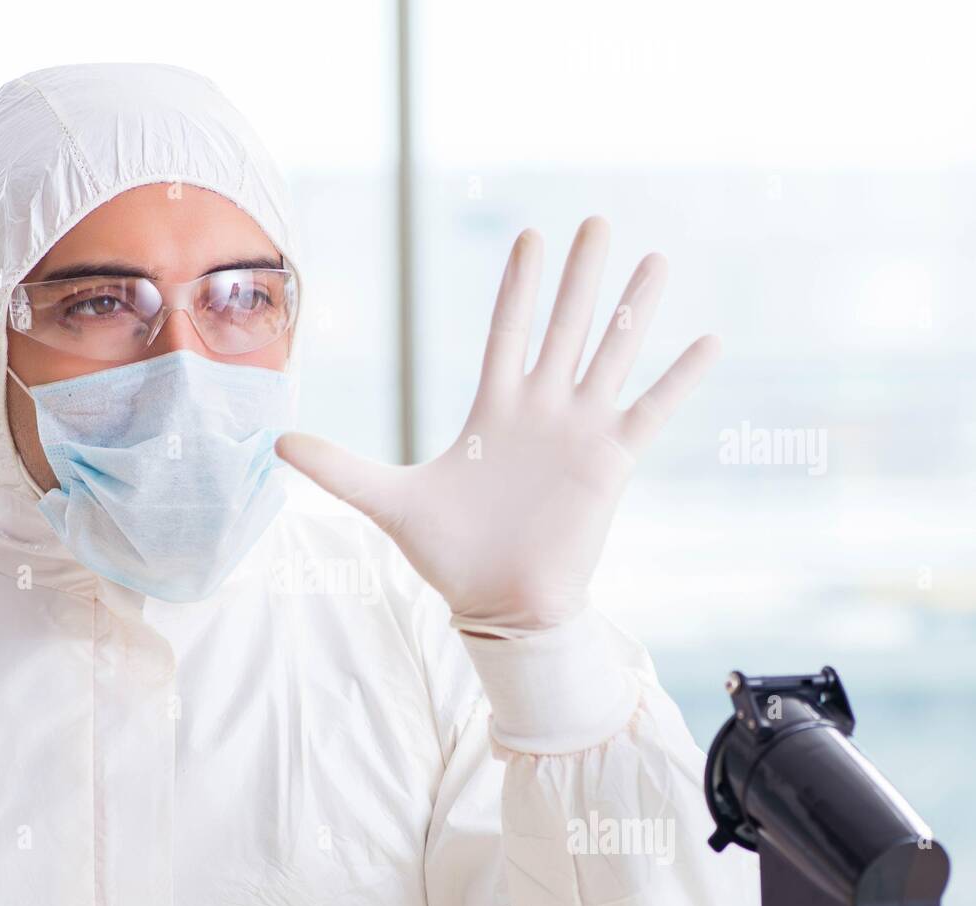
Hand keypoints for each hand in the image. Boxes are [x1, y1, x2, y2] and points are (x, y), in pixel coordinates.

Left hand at [275, 217, 719, 630]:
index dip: (518, 288)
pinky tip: (709, 339)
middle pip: (563, 327)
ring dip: (632, 308)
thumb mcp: (388, 503)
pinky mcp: (611, 462)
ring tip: (655, 258)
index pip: (506, 333)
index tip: (530, 237)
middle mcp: (541, 411)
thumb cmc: (450, 556)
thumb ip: (338, 468)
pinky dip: (679, 377)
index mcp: (492, 412)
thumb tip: (277, 442)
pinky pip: (651, 409)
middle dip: (579, 276)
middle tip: (595, 219)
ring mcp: (580, 432)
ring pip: (611, 354)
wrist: (500, 605)